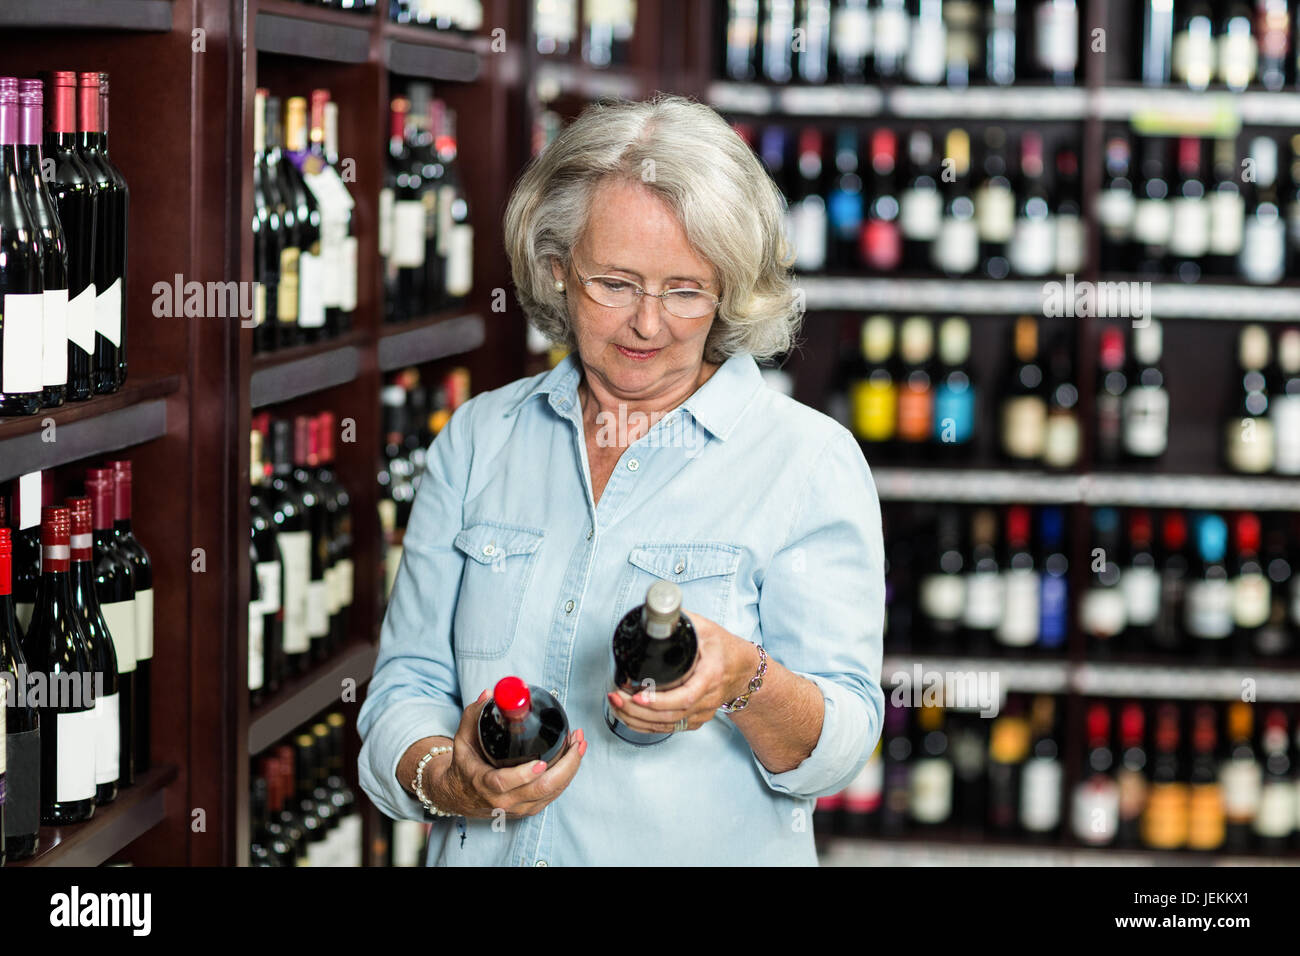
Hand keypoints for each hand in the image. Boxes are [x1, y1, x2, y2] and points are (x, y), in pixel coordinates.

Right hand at [429, 690, 586, 818]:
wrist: (462, 795)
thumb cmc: (466, 764)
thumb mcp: (463, 739)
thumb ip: (474, 715)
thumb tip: (489, 694)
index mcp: (484, 784)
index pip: (504, 783)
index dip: (525, 774)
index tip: (541, 762)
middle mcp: (503, 800)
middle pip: (541, 789)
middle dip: (565, 765)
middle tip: (576, 741)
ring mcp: (520, 807)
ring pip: (552, 792)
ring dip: (571, 767)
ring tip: (579, 742)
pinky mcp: (531, 808)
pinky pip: (554, 794)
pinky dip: (568, 775)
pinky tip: (574, 756)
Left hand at [606, 611, 756, 734]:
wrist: (743, 670)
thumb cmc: (724, 648)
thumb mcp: (706, 628)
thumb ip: (681, 620)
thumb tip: (653, 612)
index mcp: (711, 676)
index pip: (685, 696)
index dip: (660, 700)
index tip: (639, 695)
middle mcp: (707, 699)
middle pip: (671, 714)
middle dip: (638, 710)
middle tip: (616, 696)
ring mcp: (701, 713)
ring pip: (666, 725)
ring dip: (636, 718)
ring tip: (615, 703)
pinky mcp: (695, 720)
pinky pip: (668, 728)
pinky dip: (645, 725)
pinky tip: (628, 715)